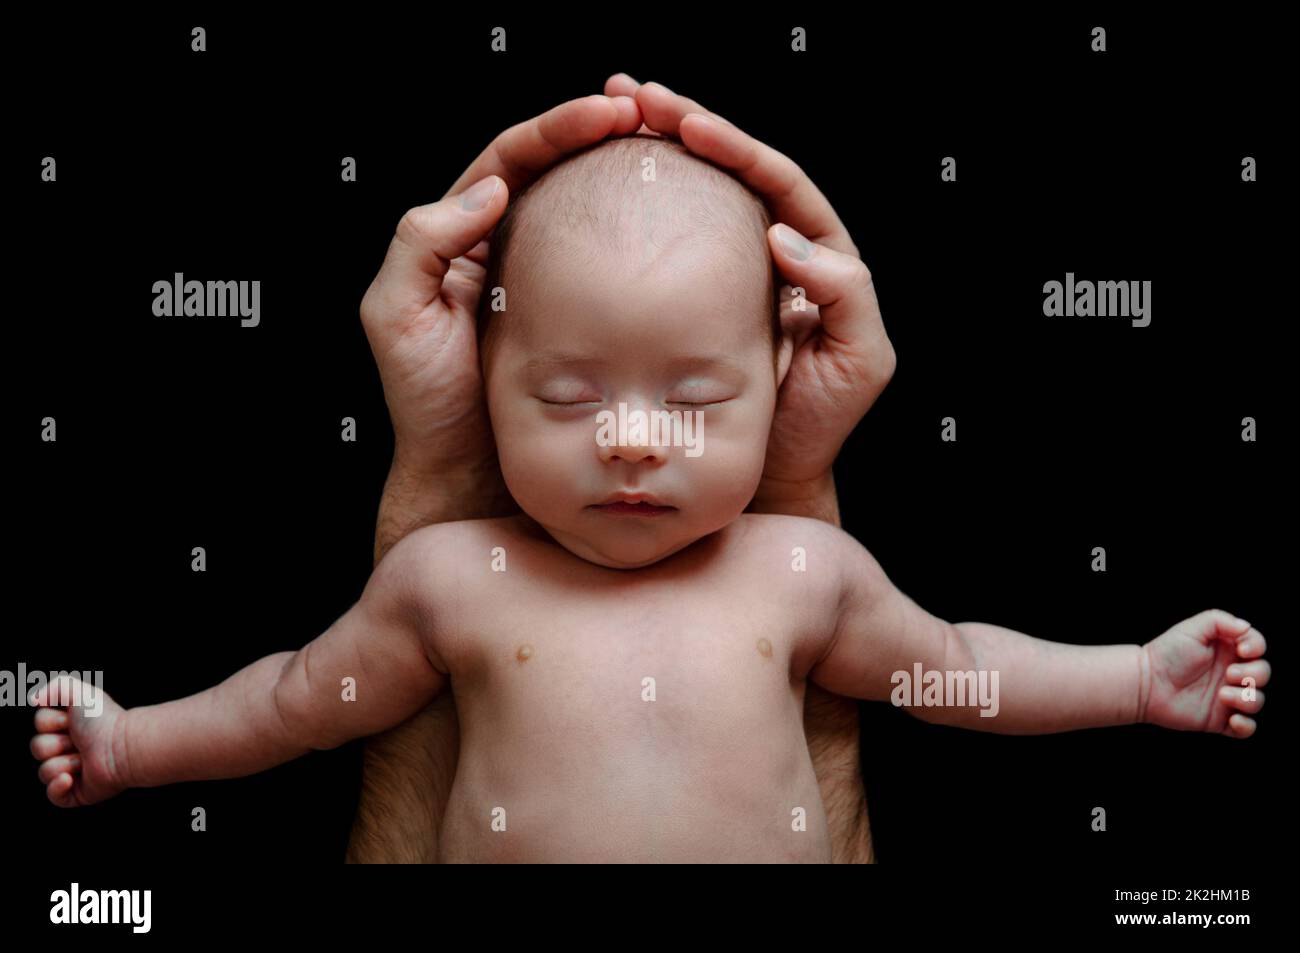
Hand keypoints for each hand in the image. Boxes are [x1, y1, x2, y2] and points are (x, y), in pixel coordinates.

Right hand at [29, 675, 128, 806]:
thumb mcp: (80, 692)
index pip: (40, 725)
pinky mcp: (77, 792)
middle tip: (80, 741)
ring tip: (86, 758)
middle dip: (57, 743)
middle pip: (37, 747)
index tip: (72, 720)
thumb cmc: (104, 719)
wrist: (121, 746)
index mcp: (69, 727)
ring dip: (64, 762)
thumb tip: (34, 699)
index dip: (52, 721)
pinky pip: (53, 797)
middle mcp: (69, 748)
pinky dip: (58, 788)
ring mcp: (72, 771)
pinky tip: (70, 778)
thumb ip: (56, 686)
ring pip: (44, 771)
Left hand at [360, 93, 643, 486]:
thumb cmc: (427, 406)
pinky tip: (678, 230)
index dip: (558, 128)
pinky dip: (647, 246)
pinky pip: (620, 274)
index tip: (609, 113)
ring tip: (672, 156)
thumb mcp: (397, 316)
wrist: (467, 479)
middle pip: (558, 173)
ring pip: (592, 216)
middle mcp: (508, 251)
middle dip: (603, 136)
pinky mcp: (590, 324)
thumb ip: (420, 244)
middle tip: (651, 118)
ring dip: (628, 181)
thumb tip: (490, 188)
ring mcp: (553, 287)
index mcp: (461, 237)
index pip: (511, 159)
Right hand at [604, 75, 896, 500]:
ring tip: (608, 115)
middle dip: (685, 127)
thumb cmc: (813, 431)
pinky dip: (632, 210)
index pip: (778, 181)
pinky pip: (661, 245)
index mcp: (818, 258)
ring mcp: (725, 276)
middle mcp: (773, 256)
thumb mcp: (858, 364)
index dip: (735, 147)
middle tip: (634, 96)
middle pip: (732, 174)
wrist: (765, 481)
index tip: (687, 125)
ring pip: (694, 199)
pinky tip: (597, 184)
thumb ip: (847, 296)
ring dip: (655, 154)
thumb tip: (788, 237)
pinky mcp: (684, 302)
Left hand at [1141, 610, 1268, 737]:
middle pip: (1262, 674)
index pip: (1258, 647)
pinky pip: (1246, 729)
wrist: (1146, 683)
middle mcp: (1230, 673)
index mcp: (1227, 650)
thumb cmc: (1167, 653)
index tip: (1243, 650)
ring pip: (1256, 701)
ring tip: (1221, 694)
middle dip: (1253, 675)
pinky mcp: (1219, 719)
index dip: (1257, 648)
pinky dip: (1245, 726)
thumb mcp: (1193, 628)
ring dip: (1246, 699)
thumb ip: (1221, 621)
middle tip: (1228, 674)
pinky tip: (1231, 718)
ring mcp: (1226, 697)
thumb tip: (1246, 627)